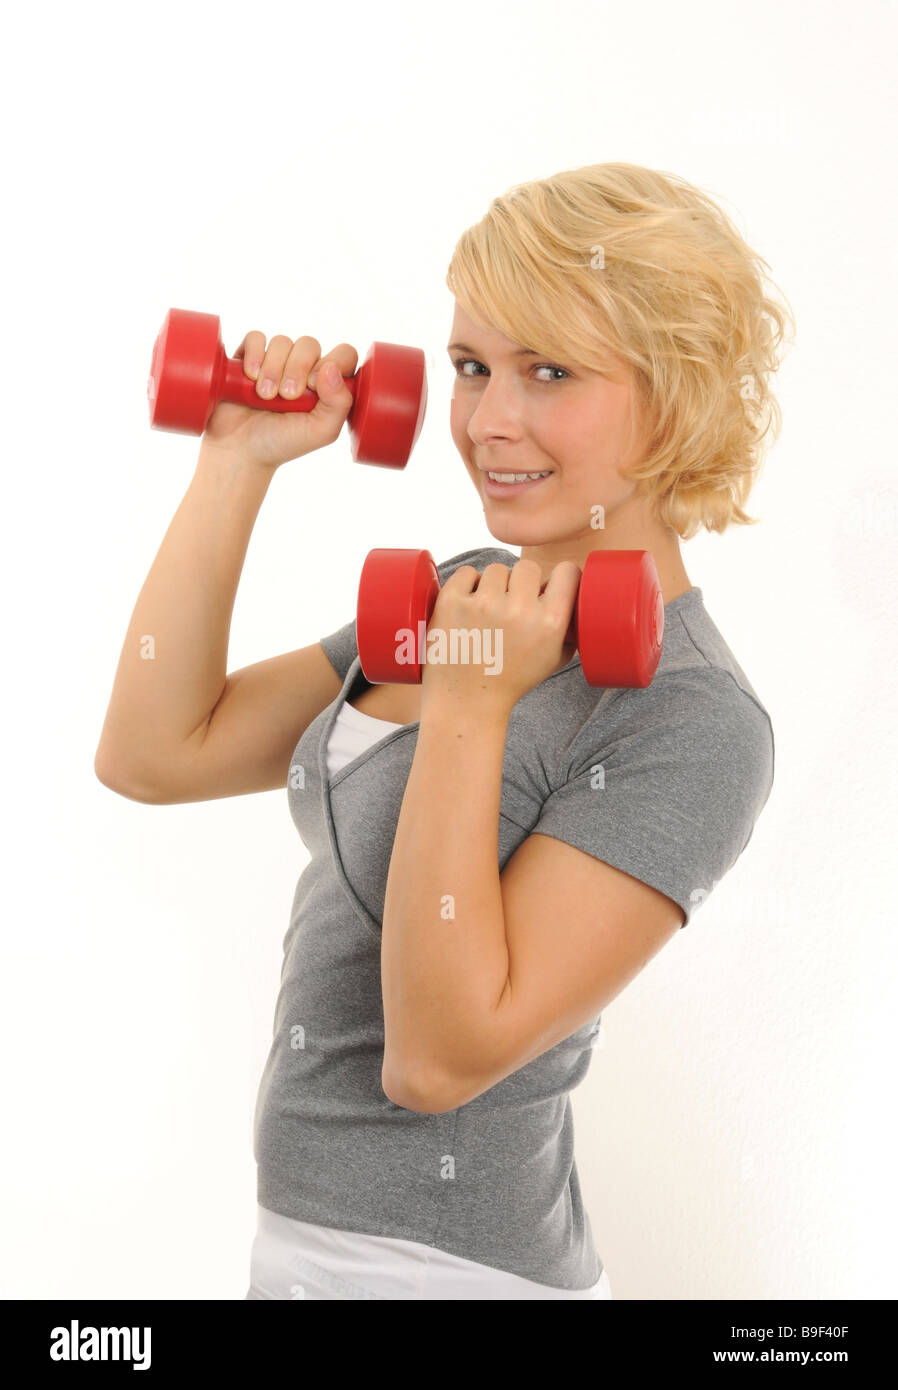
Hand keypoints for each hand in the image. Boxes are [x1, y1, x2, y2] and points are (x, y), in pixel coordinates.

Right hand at [202, 330, 356, 469]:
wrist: (239, 448)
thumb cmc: (281, 442)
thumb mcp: (320, 432)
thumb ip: (339, 404)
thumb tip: (332, 368)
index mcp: (326, 384)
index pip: (344, 355)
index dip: (332, 363)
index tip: (314, 387)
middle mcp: (303, 369)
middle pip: (310, 344)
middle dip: (297, 369)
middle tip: (286, 396)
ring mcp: (276, 361)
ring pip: (282, 342)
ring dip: (273, 369)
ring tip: (265, 396)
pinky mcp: (250, 356)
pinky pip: (256, 337)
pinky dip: (254, 355)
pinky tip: (250, 376)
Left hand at [419, 559, 581, 719]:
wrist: (467, 700)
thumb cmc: (511, 680)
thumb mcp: (553, 659)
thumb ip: (568, 629)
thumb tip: (576, 599)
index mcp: (549, 622)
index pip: (566, 572)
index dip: (560, 576)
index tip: (550, 585)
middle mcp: (519, 610)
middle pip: (528, 567)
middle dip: (522, 583)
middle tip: (512, 605)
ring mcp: (483, 604)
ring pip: (496, 569)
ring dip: (493, 585)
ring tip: (488, 611)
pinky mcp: (452, 602)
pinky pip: (466, 572)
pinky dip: (467, 585)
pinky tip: (469, 606)